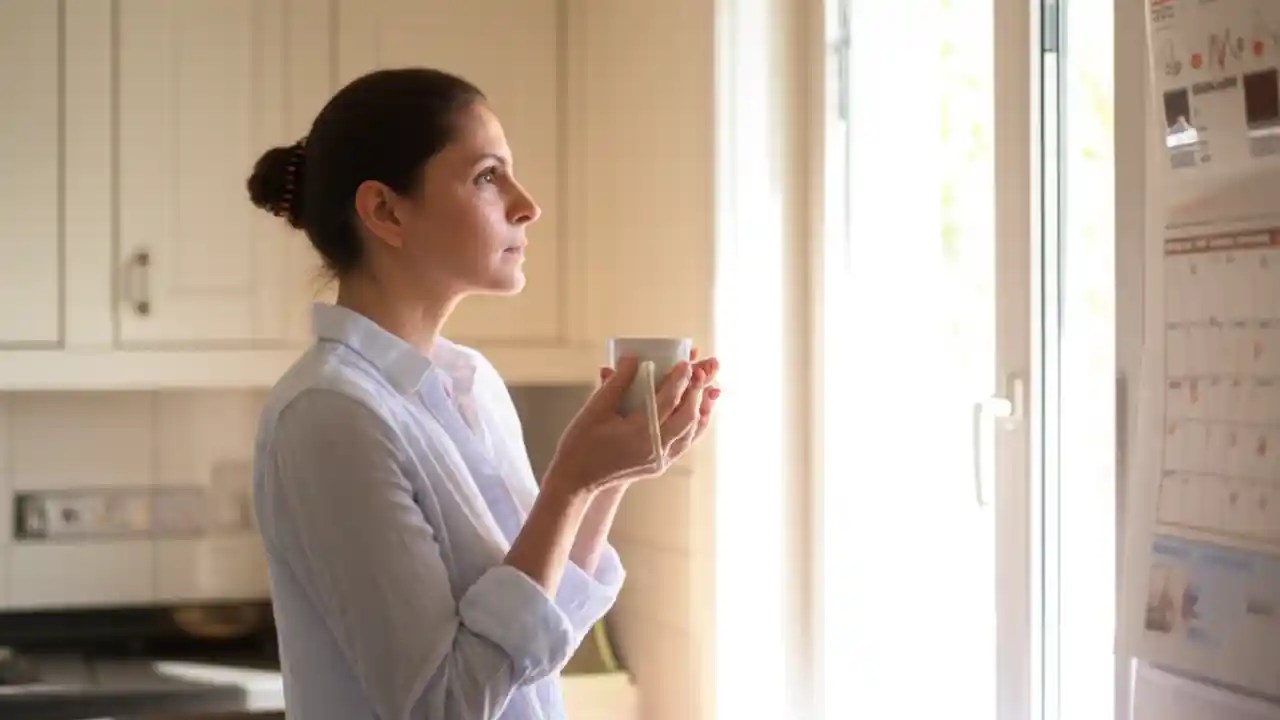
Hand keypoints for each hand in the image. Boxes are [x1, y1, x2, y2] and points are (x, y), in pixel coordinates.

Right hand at [546, 355, 709, 496]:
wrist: (577, 479)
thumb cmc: (581, 442)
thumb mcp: (594, 409)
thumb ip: (616, 383)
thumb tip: (633, 358)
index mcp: (638, 432)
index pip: (668, 401)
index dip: (679, 379)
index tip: (686, 361)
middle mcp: (654, 448)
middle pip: (687, 416)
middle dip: (696, 391)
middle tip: (699, 369)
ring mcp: (659, 460)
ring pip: (691, 432)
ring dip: (700, 408)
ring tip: (708, 387)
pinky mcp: (659, 465)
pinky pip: (685, 443)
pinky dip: (695, 426)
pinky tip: (699, 412)